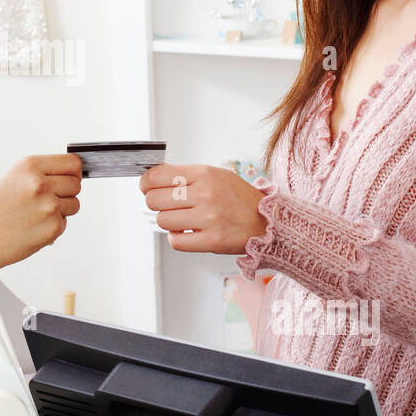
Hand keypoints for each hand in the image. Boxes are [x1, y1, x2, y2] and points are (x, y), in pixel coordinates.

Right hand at [0, 154, 82, 274]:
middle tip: (46, 200)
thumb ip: (41, 174)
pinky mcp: (53, 226)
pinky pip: (65, 222)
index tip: (70, 176)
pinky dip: (53, 226)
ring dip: (62, 210)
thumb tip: (71, 174)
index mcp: (29, 166)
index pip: (72, 162)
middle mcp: (40, 183)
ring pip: (74, 204)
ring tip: (36, 214)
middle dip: (66, 192)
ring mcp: (48, 205)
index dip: (73, 171)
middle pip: (76, 183)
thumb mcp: (13, 179)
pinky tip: (34, 227)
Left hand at [138, 162, 265, 253]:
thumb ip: (186, 175)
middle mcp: (205, 194)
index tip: (147, 187)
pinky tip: (188, 232)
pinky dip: (177, 238)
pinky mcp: (212, 240)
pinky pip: (176, 241)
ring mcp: (208, 218)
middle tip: (166, 205)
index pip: (157, 176)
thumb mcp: (216, 175)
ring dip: (168, 221)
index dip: (146, 183)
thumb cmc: (239, 198)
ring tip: (182, 219)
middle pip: (154, 199)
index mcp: (204, 174)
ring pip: (162, 220)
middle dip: (155, 203)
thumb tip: (153, 177)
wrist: (269, 221)